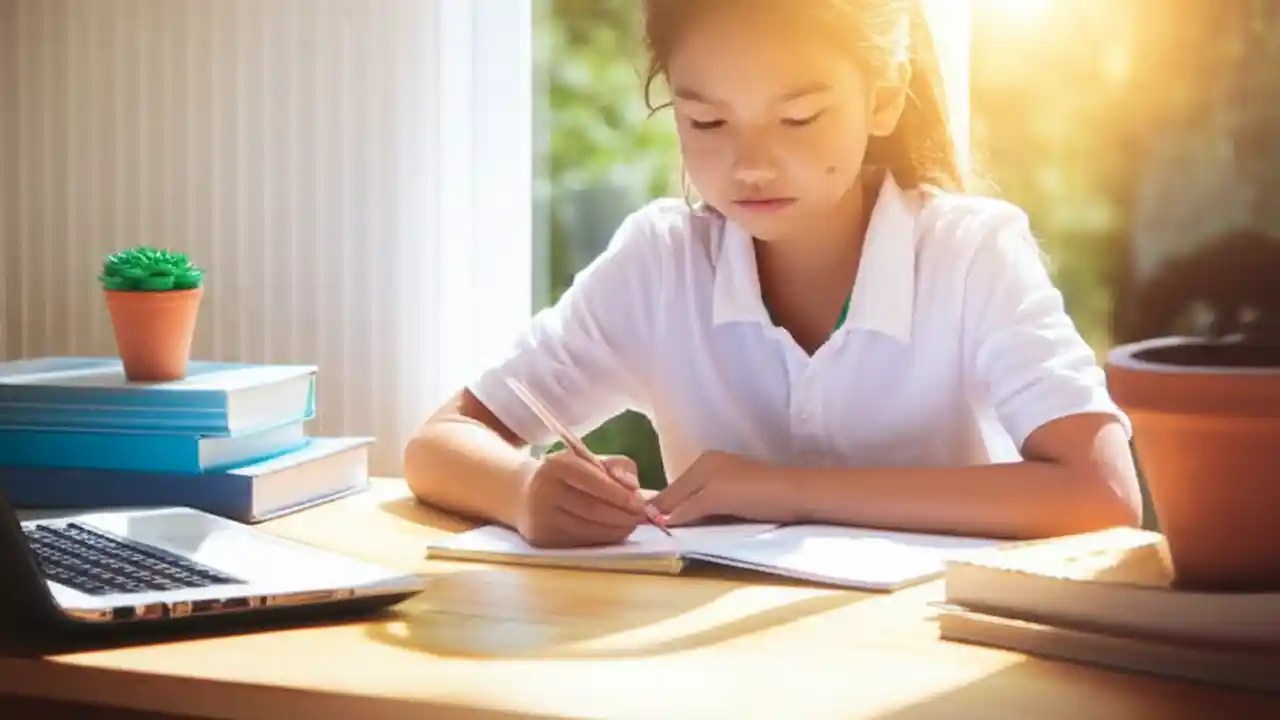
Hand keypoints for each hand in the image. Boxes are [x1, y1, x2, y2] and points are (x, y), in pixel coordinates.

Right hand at [515, 451, 646, 547]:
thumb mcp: (586, 461)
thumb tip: (634, 487)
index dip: (618, 493)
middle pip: (591, 508)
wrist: (522, 495)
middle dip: (622, 515)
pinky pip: (580, 541)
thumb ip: (616, 467)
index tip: (640, 502)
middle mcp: (544, 491)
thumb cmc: (565, 476)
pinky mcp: (543, 540)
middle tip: (641, 517)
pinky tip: (614, 532)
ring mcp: (541, 518)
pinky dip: (602, 538)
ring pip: (587, 529)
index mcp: (556, 466)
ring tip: (632, 525)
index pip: (591, 479)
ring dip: (616, 530)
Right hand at [651, 451, 776, 525]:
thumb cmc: (754, 494)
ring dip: (683, 514)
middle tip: (651, 532)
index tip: (639, 525)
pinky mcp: (738, 492)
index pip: (671, 490)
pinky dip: (699, 514)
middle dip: (667, 510)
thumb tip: (660, 520)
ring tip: (670, 533)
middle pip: (681, 493)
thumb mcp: (714, 499)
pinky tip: (696, 526)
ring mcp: (725, 478)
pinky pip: (709, 503)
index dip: (657, 508)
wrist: (797, 495)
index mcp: (702, 464)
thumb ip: (687, 508)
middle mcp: (710, 466)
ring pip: (695, 499)